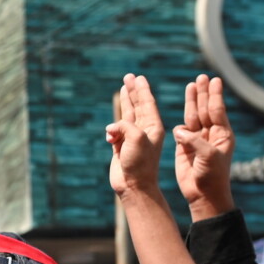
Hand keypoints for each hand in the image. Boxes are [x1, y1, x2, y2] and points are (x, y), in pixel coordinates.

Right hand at [106, 74, 167, 200]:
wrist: (134, 186)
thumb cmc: (140, 164)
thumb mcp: (136, 139)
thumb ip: (125, 126)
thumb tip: (110, 128)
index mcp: (154, 127)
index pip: (148, 103)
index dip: (143, 89)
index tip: (139, 77)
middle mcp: (145, 131)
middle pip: (139, 105)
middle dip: (134, 91)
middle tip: (129, 76)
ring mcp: (133, 139)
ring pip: (128, 116)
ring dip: (125, 102)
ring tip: (123, 88)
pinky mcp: (122, 147)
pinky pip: (116, 132)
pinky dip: (112, 130)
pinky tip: (109, 134)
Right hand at [173, 74, 235, 220]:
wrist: (203, 195)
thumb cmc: (212, 177)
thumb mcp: (208, 157)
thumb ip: (194, 141)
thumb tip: (179, 129)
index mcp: (222, 135)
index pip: (217, 110)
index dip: (215, 95)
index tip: (215, 80)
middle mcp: (211, 135)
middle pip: (206, 109)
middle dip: (204, 93)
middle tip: (202, 77)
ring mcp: (198, 140)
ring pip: (194, 116)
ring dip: (192, 101)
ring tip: (192, 85)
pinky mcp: (185, 147)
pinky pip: (182, 130)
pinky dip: (181, 120)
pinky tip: (183, 112)